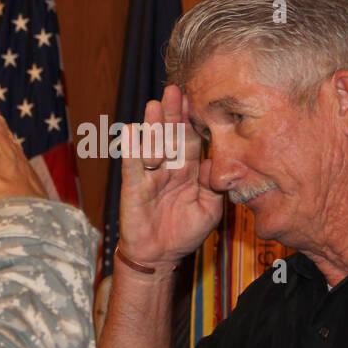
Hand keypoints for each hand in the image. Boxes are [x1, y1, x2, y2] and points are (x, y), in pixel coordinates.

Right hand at [116, 84, 223, 268]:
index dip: (194, 121)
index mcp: (189, 170)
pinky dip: (131, 150)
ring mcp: (150, 175)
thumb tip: (215, 162)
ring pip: (152, 146)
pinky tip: (131, 132)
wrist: (161, 256)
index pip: (192, 140)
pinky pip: (132, 166)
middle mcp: (169, 167)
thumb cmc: (185, 232)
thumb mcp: (209, 210)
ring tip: (155, 105)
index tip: (199, 99)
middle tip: (175, 91)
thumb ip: (214, 186)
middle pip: (170, 136)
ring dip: (153, 126)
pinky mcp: (134, 187)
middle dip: (173, 114)